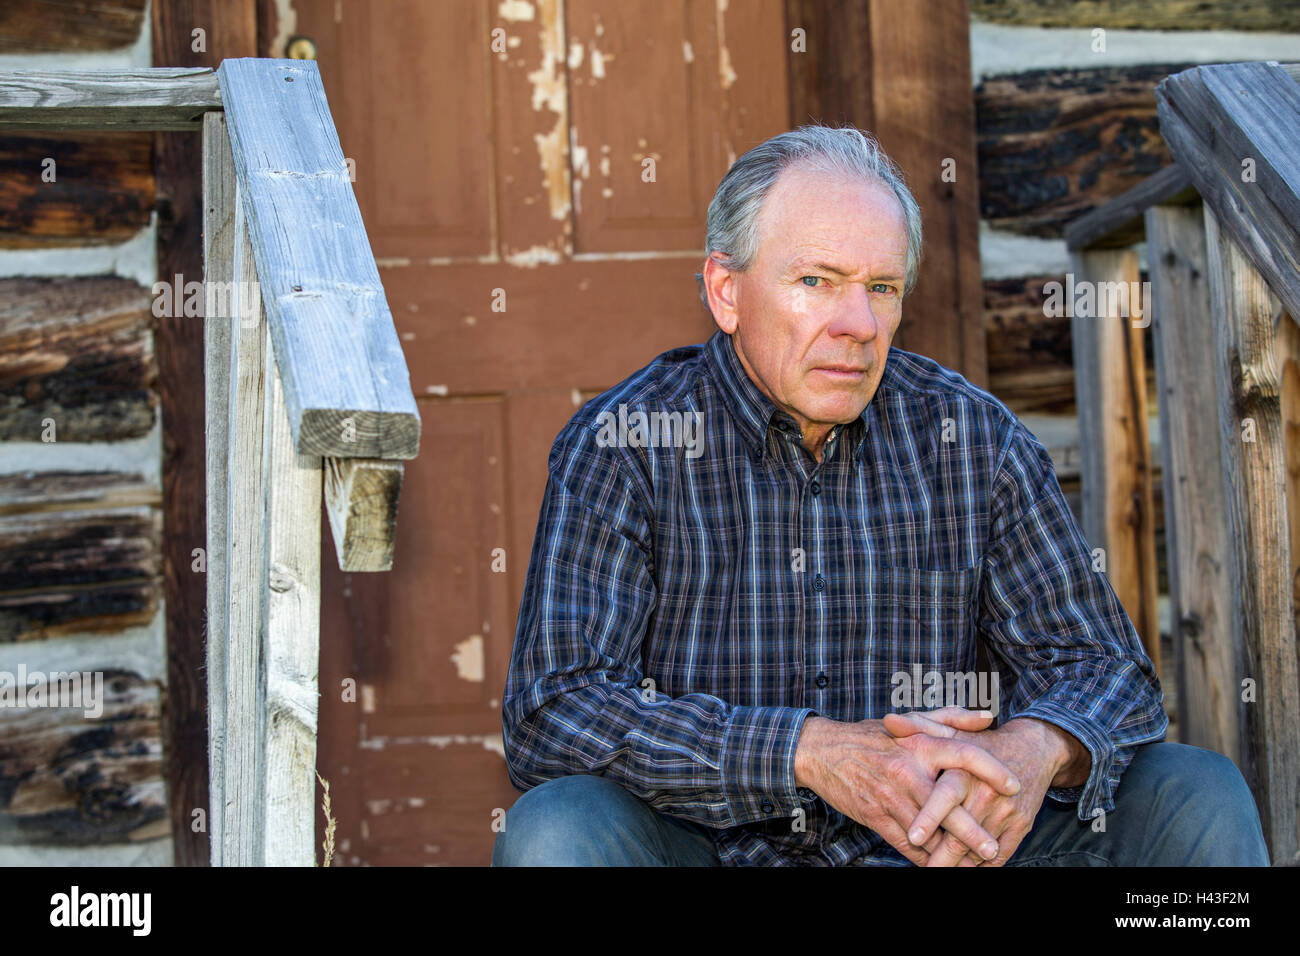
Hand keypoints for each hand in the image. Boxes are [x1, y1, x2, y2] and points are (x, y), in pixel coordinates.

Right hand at [794, 708, 1020, 865]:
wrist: (821, 751)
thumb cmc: (871, 736)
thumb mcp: (908, 722)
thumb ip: (951, 719)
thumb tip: (988, 718)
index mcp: (919, 744)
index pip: (964, 753)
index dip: (993, 770)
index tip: (1014, 787)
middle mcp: (907, 770)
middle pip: (950, 806)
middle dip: (973, 832)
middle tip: (993, 849)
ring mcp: (890, 796)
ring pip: (928, 832)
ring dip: (949, 852)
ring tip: (970, 864)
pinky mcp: (875, 815)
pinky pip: (906, 844)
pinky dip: (923, 856)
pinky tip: (936, 861)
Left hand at [883, 711, 1067, 866]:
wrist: (1034, 748)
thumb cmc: (982, 741)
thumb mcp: (951, 732)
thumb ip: (917, 727)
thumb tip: (888, 721)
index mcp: (965, 770)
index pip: (946, 796)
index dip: (929, 818)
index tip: (912, 837)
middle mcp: (987, 792)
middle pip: (961, 833)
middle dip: (940, 856)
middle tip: (925, 869)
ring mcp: (1007, 812)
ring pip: (978, 850)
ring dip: (958, 865)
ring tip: (936, 870)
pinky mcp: (1022, 826)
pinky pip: (1000, 856)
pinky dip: (981, 866)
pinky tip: (964, 868)